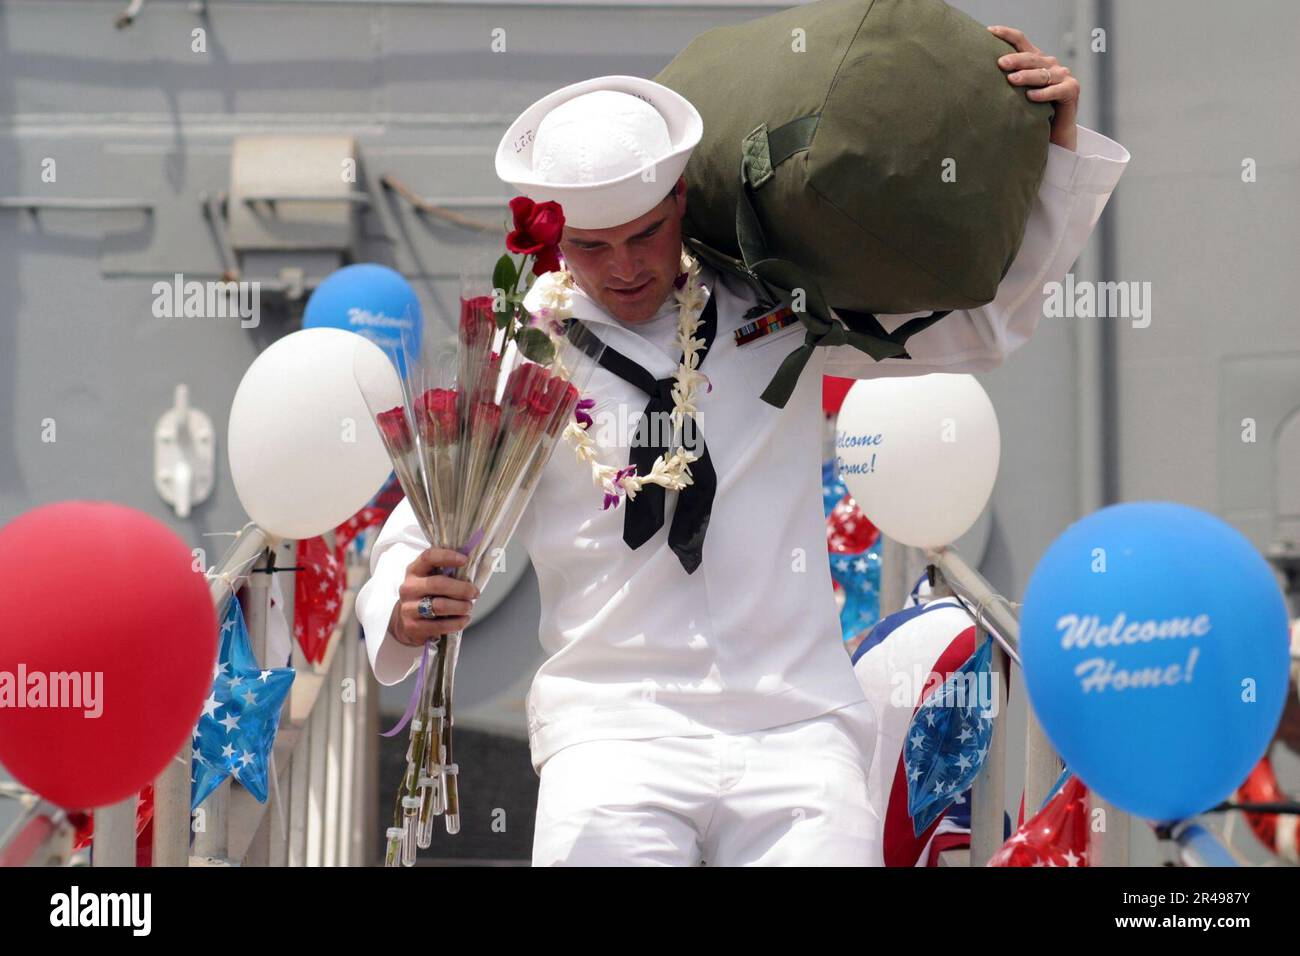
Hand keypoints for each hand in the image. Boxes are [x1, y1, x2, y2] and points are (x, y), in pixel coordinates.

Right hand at [390, 547, 480, 646]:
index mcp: (414, 571)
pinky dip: (457, 622)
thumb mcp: (431, 579)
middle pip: (438, 584)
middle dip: (462, 588)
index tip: (465, 560)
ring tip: (468, 607)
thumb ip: (446, 571)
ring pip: (440, 606)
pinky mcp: (413, 627)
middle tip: (475, 592)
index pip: (428, 557)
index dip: (447, 556)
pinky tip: (464, 619)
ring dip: (461, 607)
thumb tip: (474, 563)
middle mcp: (409, 588)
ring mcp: (408, 608)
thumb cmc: (427, 596)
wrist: (405, 622)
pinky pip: (440, 625)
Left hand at [988, 24, 1078, 151]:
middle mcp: (1050, 64)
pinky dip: (1043, 93)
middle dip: (1015, 59)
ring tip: (1012, 80)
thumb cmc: (1031, 111)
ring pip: (1043, 73)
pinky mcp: (1071, 90)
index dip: (1006, 34)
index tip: (989, 31)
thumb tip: (974, 74)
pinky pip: (1056, 90)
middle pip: (1031, 57)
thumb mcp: (1016, 92)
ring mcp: (1062, 76)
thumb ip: (1005, 79)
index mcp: (1035, 60)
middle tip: (1000, 64)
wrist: (1054, 131)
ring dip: (1027, 76)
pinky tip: (1030, 96)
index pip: (1021, 41)